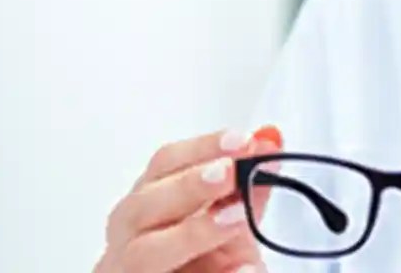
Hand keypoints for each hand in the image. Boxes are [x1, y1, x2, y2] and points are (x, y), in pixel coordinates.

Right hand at [95, 126, 282, 272]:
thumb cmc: (205, 259)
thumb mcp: (231, 221)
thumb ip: (249, 185)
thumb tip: (270, 140)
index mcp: (148, 203)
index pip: (164, 165)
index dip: (201, 149)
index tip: (241, 140)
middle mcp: (130, 236)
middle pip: (142, 206)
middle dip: (187, 186)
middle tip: (229, 173)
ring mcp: (132, 271)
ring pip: (145, 253)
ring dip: (192, 233)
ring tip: (238, 218)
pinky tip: (246, 270)